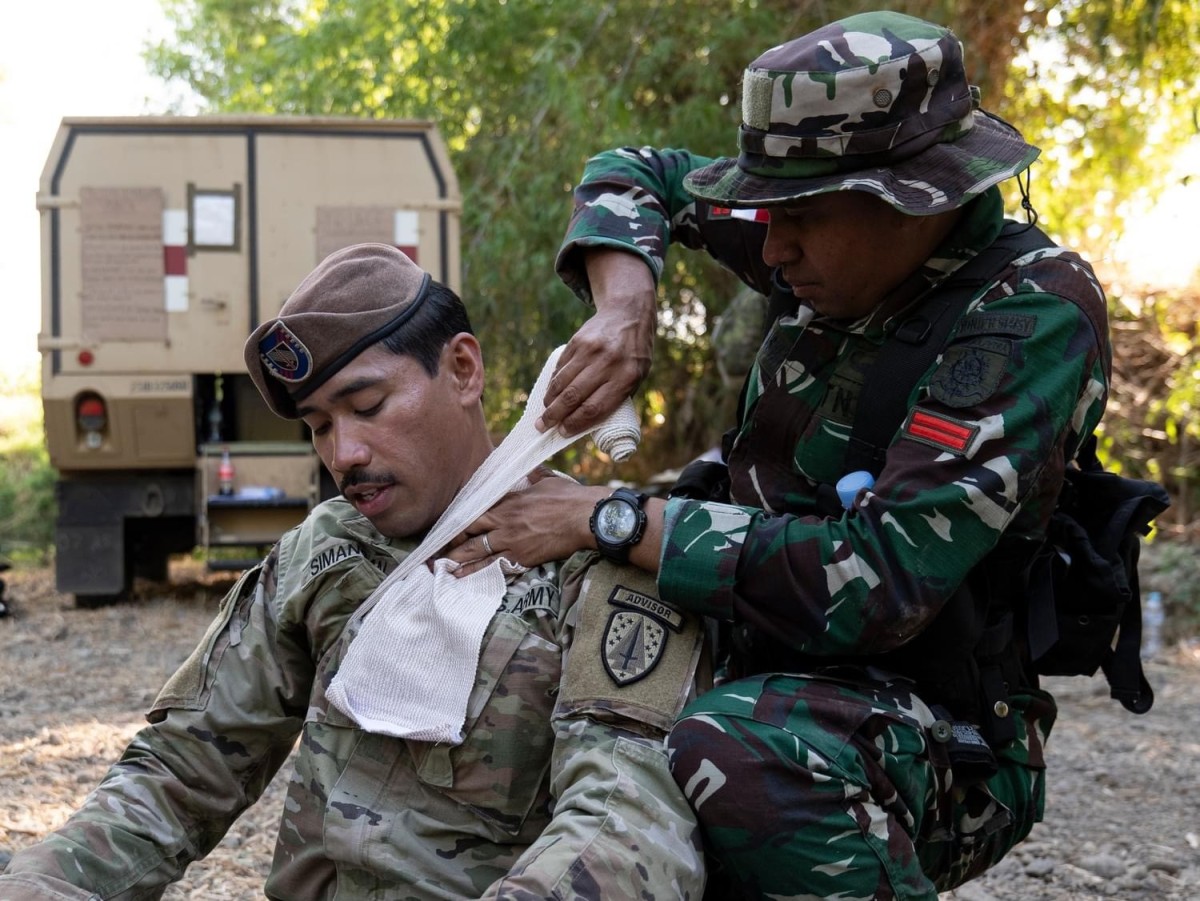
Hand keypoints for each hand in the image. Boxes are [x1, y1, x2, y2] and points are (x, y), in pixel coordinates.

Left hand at [441, 474, 606, 576]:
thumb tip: (529, 469)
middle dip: (451, 540)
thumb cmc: (569, 498)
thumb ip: (532, 478)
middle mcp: (505, 521)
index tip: (448, 525)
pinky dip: (475, 572)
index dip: (459, 519)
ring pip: (476, 551)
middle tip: (436, 548)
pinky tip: (461, 578)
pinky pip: (493, 566)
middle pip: (469, 531)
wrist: (586, 518)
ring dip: (456, 559)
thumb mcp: (547, 481)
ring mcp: (512, 541)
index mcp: (509, 501)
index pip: (475, 510)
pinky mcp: (522, 558)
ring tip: (441, 565)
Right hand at [537, 250, 656, 435]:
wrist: (629, 314)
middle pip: (574, 396)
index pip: (595, 408)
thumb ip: (615, 397)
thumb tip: (585, 421)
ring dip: (550, 401)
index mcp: (626, 378)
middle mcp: (607, 363)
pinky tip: (551, 393)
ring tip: (544, 414)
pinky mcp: (577, 341)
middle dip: (555, 416)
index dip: (576, 423)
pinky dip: (553, 383)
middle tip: (543, 427)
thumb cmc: (634, 355)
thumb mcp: (636, 377)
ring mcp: (590, 350)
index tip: (563, 432)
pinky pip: (560, 367)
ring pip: (563, 382)